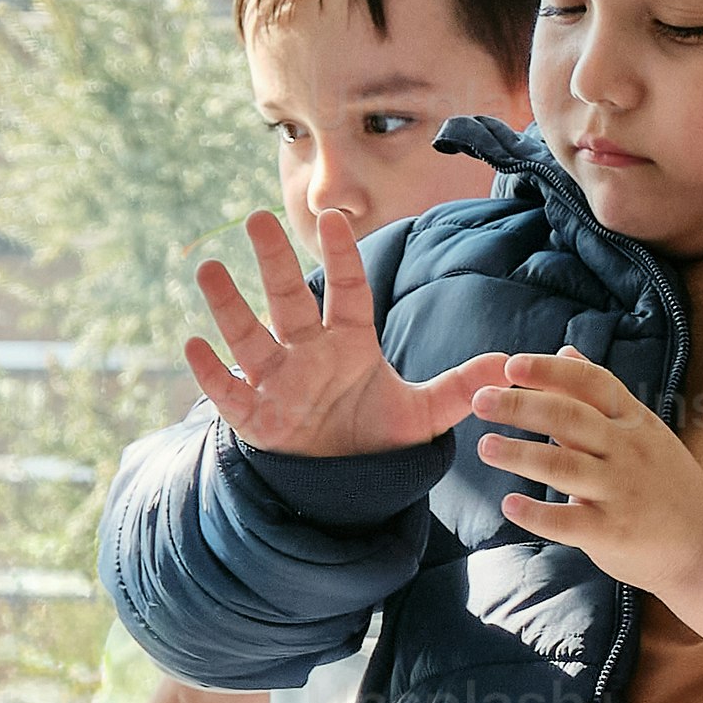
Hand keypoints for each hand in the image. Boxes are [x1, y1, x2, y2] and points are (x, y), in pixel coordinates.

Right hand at [178, 206, 512, 461]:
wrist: (344, 485)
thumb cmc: (375, 438)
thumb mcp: (422, 416)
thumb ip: (459, 386)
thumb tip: (510, 366)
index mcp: (349, 343)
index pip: (347, 292)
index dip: (342, 258)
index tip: (335, 217)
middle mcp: (307, 353)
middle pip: (289, 300)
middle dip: (274, 261)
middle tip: (257, 217)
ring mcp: (277, 382)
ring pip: (249, 337)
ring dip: (229, 306)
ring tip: (208, 269)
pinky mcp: (255, 418)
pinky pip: (229, 392)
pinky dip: (211, 372)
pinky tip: (192, 344)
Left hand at [469, 346, 702, 598]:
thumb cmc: (667, 482)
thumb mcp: (641, 429)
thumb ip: (599, 393)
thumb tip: (565, 349)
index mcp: (632, 422)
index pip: (590, 383)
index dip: (549, 371)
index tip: (510, 365)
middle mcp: (627, 452)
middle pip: (568, 418)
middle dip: (520, 406)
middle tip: (480, 400)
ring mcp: (621, 492)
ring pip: (563, 467)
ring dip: (519, 454)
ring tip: (484, 447)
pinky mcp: (613, 533)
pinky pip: (569, 521)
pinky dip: (537, 514)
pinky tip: (509, 504)